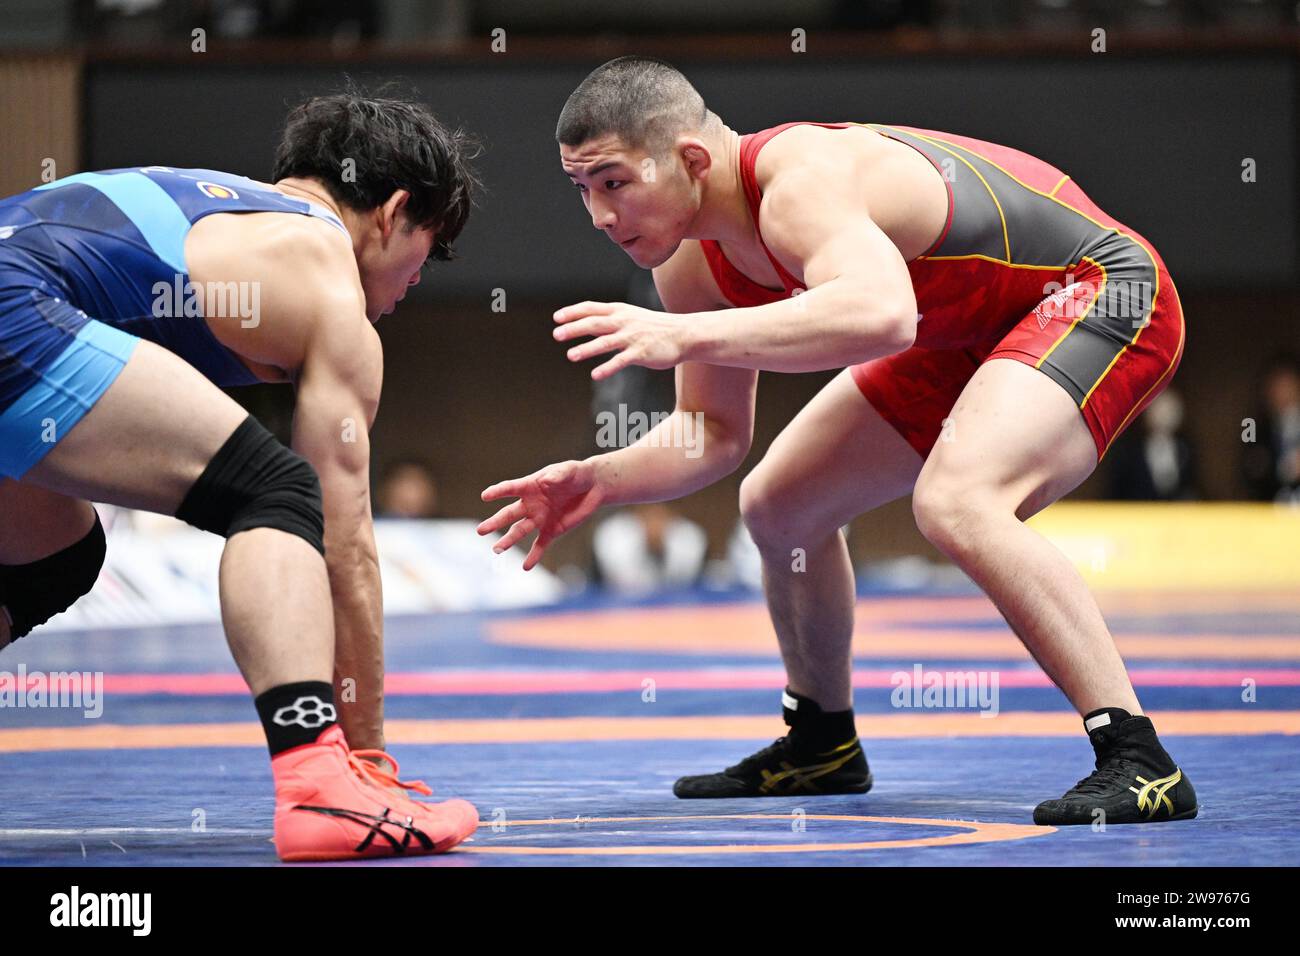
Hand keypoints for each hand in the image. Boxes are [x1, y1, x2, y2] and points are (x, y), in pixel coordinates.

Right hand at [478, 459, 604, 569]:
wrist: (593, 488)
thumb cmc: (577, 474)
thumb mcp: (570, 470)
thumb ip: (558, 475)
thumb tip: (547, 481)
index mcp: (531, 486)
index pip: (511, 488)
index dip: (498, 491)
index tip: (485, 496)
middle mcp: (531, 504)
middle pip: (509, 514)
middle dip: (495, 522)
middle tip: (481, 531)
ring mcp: (540, 518)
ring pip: (519, 531)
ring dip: (508, 541)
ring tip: (496, 550)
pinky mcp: (552, 530)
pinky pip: (540, 545)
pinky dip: (533, 556)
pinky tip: (526, 566)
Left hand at [553, 300, 687, 380]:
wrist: (683, 334)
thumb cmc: (654, 327)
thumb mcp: (631, 316)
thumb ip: (610, 319)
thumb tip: (585, 325)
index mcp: (620, 311)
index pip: (591, 308)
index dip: (573, 312)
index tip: (557, 318)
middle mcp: (624, 322)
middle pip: (594, 323)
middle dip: (574, 328)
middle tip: (556, 334)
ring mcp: (633, 337)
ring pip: (605, 342)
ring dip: (586, 349)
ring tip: (570, 355)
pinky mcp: (641, 352)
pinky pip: (621, 361)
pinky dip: (607, 367)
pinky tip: (595, 375)